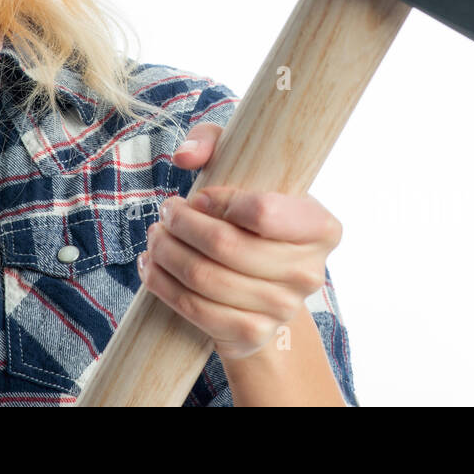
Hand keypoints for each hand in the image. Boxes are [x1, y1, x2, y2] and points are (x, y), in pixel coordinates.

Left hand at [137, 122, 341, 360]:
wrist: (263, 282)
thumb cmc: (250, 215)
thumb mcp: (243, 165)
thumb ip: (214, 140)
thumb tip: (186, 157)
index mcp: (321, 226)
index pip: (262, 212)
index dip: (220, 202)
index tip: (199, 197)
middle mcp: (309, 271)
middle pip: (226, 246)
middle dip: (182, 225)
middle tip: (166, 213)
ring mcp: (283, 308)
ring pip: (205, 278)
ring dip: (167, 254)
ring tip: (156, 237)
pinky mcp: (252, 334)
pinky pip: (196, 310)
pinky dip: (164, 286)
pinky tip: (152, 267)